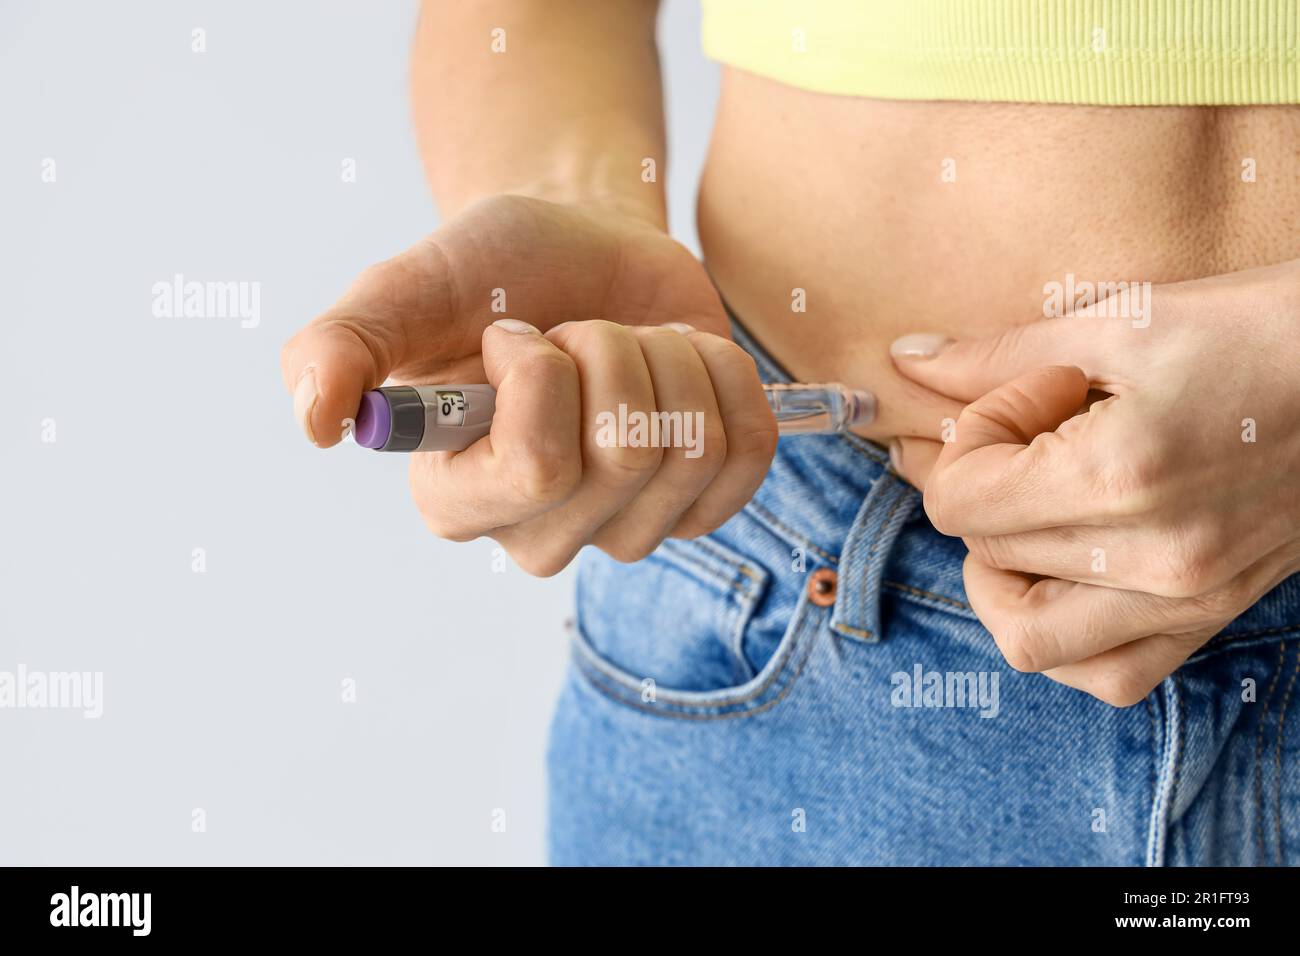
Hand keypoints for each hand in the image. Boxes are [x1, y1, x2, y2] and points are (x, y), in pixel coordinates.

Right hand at [281, 194, 779, 574]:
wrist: (584, 250)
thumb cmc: (494, 272)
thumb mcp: (407, 288)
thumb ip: (342, 343)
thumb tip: (316, 424)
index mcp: (457, 497)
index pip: (536, 469)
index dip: (544, 376)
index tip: (514, 334)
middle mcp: (539, 533)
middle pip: (627, 458)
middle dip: (613, 353)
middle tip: (578, 334)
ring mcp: (626, 527)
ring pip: (695, 447)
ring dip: (668, 358)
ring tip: (625, 345)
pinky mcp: (701, 502)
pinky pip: (749, 450)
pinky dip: (726, 377)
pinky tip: (680, 363)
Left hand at [890, 259, 1299, 705]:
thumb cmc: (1250, 329)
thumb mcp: (1116, 322)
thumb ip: (995, 359)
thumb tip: (906, 362)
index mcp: (1118, 478)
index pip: (960, 505)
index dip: (964, 445)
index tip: (1020, 400)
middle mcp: (1154, 559)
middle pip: (986, 559)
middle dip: (981, 493)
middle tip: (1028, 437)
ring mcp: (1188, 599)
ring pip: (1030, 640)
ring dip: (1003, 579)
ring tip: (1033, 516)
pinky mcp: (1213, 615)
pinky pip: (1108, 674)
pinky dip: (1064, 637)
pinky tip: (1068, 572)